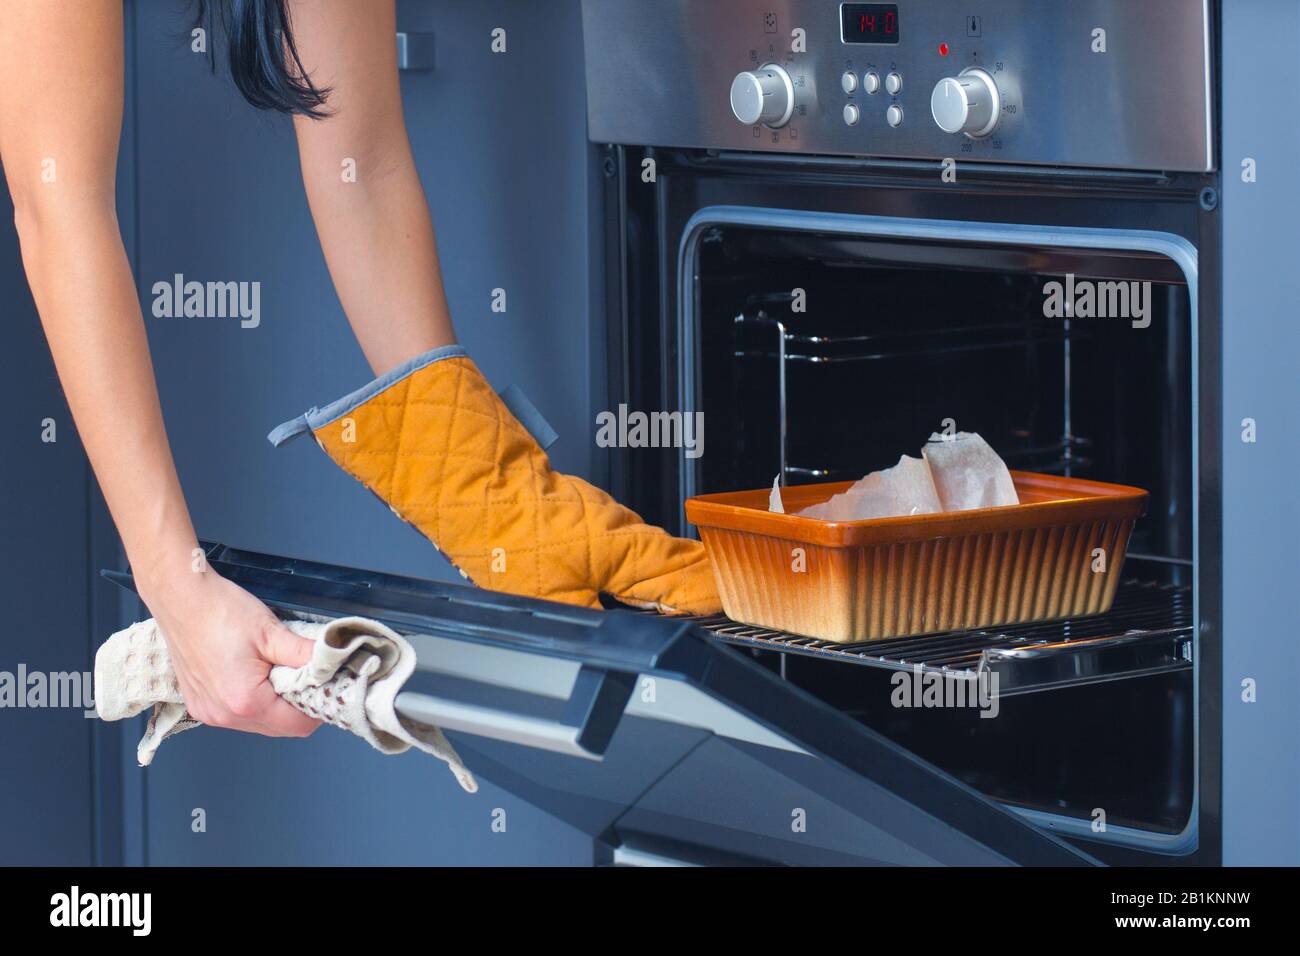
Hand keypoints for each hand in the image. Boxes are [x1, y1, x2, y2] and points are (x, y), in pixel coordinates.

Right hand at [139, 567, 319, 736]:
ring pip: (259, 723)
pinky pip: (238, 715)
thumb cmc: (219, 611)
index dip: (317, 706)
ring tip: (276, 671)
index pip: (298, 724)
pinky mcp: (199, 705)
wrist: (179, 598)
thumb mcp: (271, 632)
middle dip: (297, 706)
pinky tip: (255, 675)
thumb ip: (306, 655)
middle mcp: (225, 715)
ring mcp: (209, 712)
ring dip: (275, 705)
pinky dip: (254, 701)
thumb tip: (332, 664)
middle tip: (302, 675)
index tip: (324, 685)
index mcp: (246, 701)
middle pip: (279, 727)